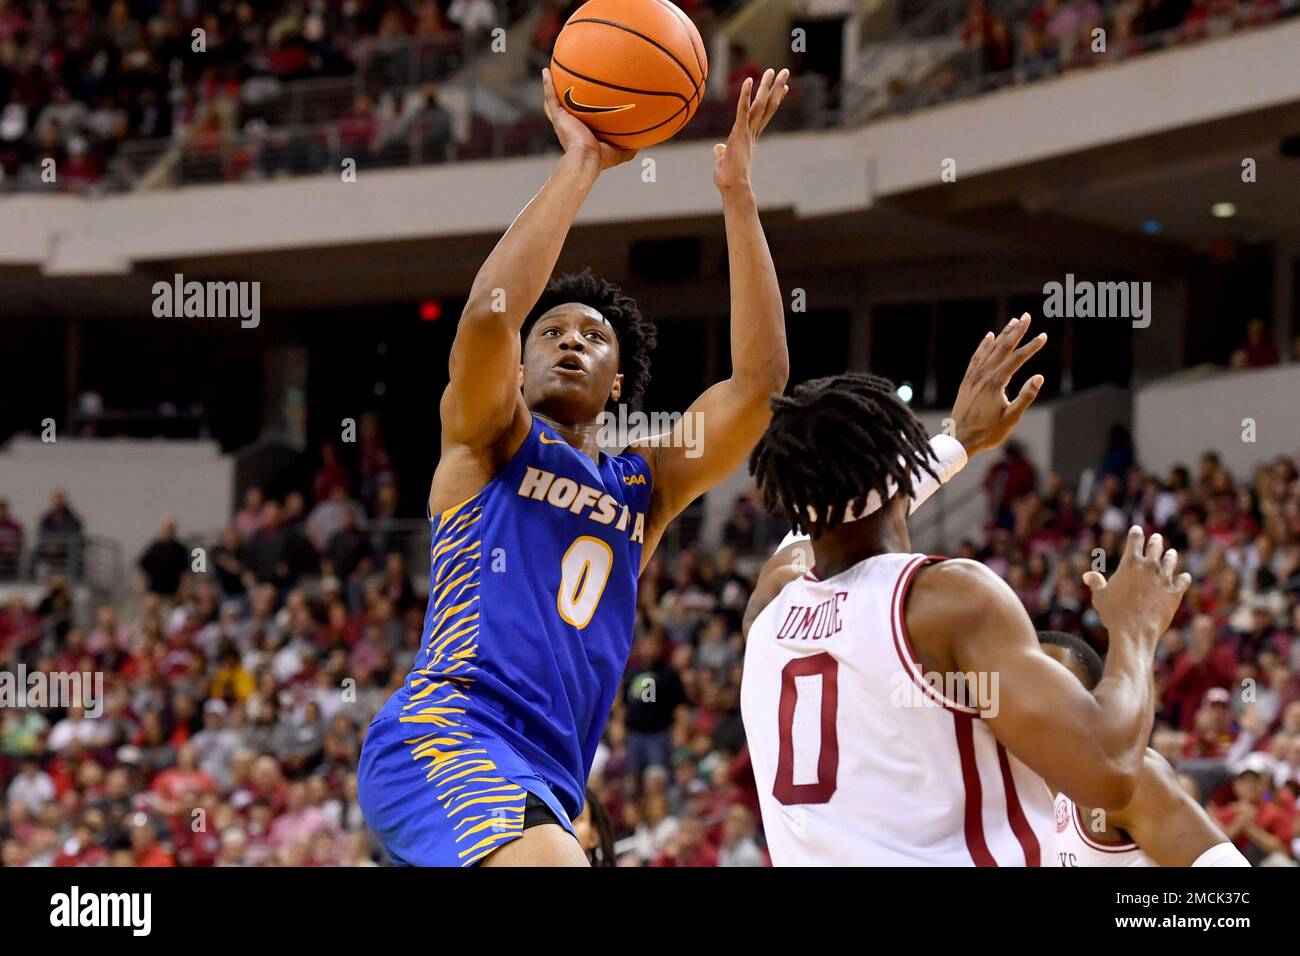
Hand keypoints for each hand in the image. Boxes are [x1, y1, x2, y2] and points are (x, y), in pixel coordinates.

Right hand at [542, 68, 636, 170]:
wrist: (586, 160)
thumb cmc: (601, 159)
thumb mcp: (620, 152)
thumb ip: (631, 146)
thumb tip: (645, 142)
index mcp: (581, 133)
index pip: (580, 118)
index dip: (582, 109)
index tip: (586, 99)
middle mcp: (569, 125)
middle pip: (565, 107)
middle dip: (564, 96)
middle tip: (565, 83)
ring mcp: (562, 120)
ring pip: (554, 100)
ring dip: (551, 86)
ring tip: (550, 71)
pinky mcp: (558, 117)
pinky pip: (551, 97)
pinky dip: (547, 84)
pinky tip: (546, 71)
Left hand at [714, 68, 788, 191]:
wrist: (732, 185)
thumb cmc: (728, 177)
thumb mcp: (725, 159)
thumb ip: (723, 151)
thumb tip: (718, 149)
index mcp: (750, 136)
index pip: (764, 114)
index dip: (774, 100)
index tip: (783, 88)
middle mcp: (752, 131)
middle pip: (767, 105)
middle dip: (776, 87)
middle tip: (785, 72)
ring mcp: (747, 131)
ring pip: (760, 104)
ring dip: (767, 86)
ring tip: (774, 70)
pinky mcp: (739, 132)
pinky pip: (742, 110)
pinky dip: (745, 95)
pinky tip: (749, 81)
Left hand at [949, 314, 1045, 454]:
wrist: (959, 440)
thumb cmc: (987, 433)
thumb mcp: (1011, 418)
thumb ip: (1025, 397)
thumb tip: (1040, 377)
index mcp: (995, 383)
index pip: (1017, 359)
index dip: (1031, 347)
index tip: (1043, 336)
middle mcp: (983, 376)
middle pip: (1003, 348)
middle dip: (1016, 331)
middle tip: (1027, 316)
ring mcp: (973, 377)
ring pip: (990, 350)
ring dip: (1003, 335)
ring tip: (1013, 321)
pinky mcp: (966, 381)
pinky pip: (976, 358)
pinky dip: (984, 346)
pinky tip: (990, 337)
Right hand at [1083, 526, 1191, 642]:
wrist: (1135, 630)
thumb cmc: (1114, 613)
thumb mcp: (1099, 597)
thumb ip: (1095, 583)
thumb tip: (1088, 576)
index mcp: (1130, 563)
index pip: (1135, 540)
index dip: (1136, 533)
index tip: (1137, 530)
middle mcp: (1149, 567)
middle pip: (1155, 547)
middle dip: (1155, 541)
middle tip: (1156, 538)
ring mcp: (1164, 579)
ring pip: (1171, 561)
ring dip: (1170, 556)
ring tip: (1171, 553)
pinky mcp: (1175, 593)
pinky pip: (1183, 581)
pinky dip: (1183, 578)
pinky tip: (1184, 577)